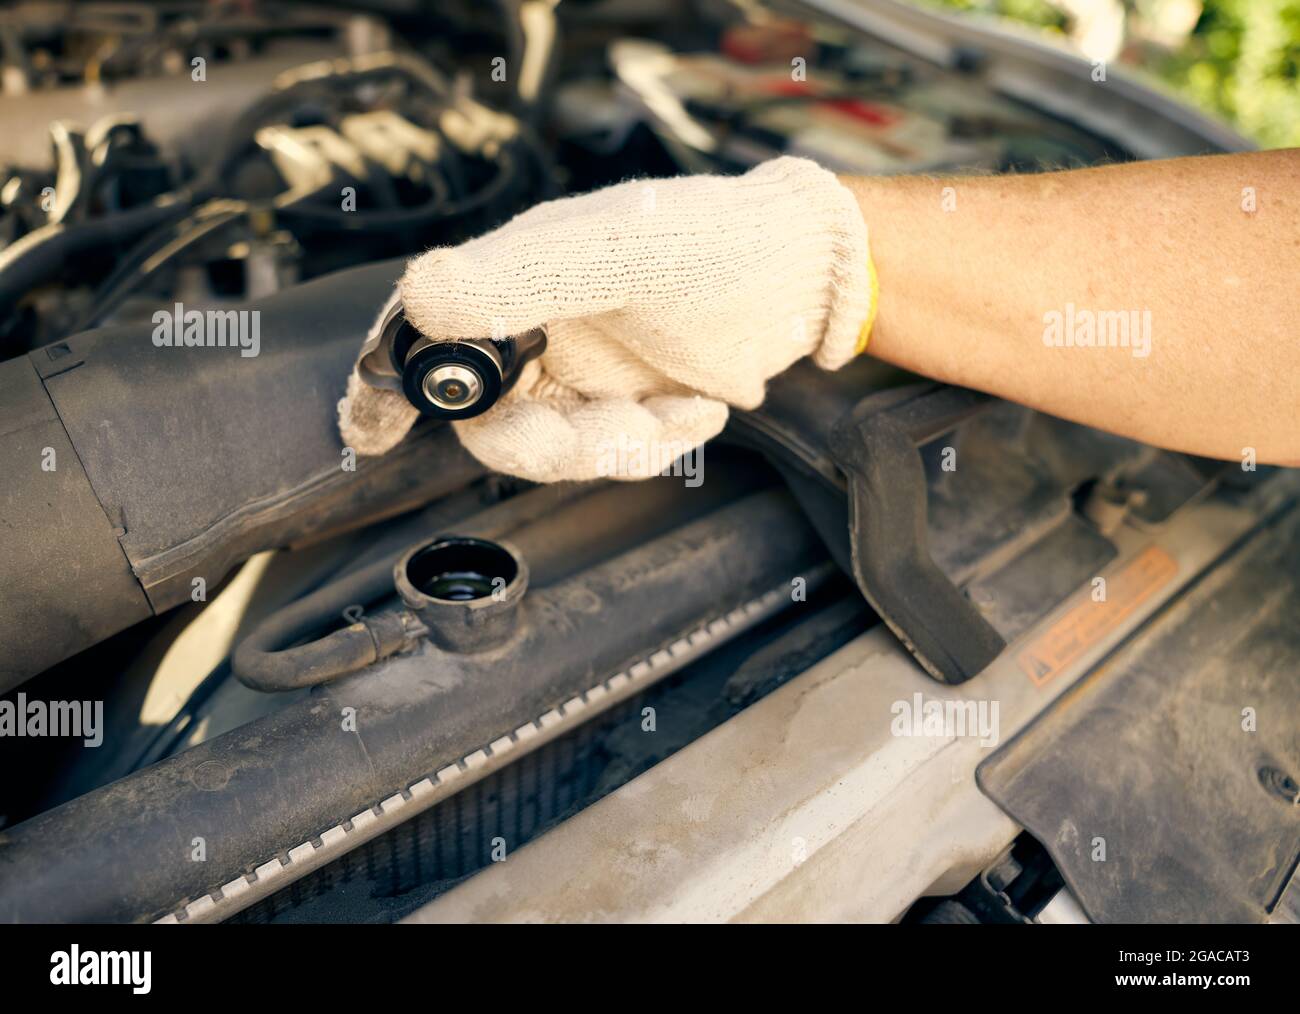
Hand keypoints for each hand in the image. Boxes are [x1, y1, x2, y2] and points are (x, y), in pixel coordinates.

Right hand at [338, 156, 872, 481]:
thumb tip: (420, 300)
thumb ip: (521, 278)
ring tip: (683, 409)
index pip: (426, 334)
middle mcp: (533, 329)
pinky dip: (656, 444)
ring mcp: (575, 372)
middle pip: (493, 421)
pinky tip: (700, 408)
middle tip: (619, 431)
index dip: (390, 385)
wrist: (802, 278)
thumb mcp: (620, 253)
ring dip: (620, 446)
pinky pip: (610, 455)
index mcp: (513, 280)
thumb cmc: (717, 241)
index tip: (368, 434)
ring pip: (554, 448)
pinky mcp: (618, 405)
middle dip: (553, 445)